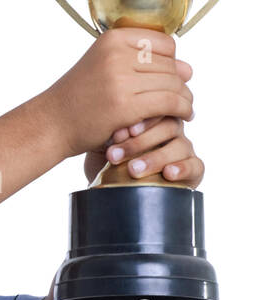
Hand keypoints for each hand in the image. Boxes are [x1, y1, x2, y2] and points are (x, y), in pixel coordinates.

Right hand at [40, 27, 193, 158]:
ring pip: (173, 84)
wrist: (52, 123)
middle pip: (170, 65)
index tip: (169, 79)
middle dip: (181, 84)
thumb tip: (189, 69)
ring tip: (186, 109)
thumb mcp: (104, 67)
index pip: (164, 44)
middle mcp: (117, 54)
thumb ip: (142, 64)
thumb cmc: (79, 98)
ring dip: (185, 99)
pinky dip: (182, 110)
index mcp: (113, 38)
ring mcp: (120, 80)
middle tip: (184, 99)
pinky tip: (184, 117)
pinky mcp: (125, 106)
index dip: (173, 62)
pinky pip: (168, 103)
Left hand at [83, 115, 204, 186]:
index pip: (156, 109)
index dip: (139, 122)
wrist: (111, 191)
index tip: (117, 135)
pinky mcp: (193, 169)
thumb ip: (110, 130)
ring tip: (132, 170)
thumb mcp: (104, 144)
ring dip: (155, 158)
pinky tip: (167, 174)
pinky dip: (182, 169)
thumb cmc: (107, 163)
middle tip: (115, 156)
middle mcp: (172, 130)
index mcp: (154, 118)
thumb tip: (113, 124)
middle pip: (168, 126)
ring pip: (179, 146)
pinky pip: (195, 166)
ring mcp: (184, 148)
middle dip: (140, 142)